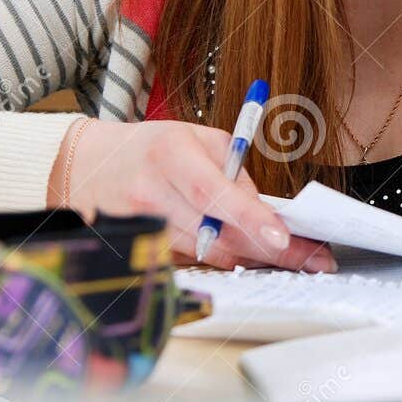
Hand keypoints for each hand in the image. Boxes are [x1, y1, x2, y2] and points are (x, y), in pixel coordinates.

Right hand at [49, 118, 334, 272]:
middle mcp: (151, 193)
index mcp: (170, 154)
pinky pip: (191, 262)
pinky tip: (239, 251)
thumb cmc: (152, 148)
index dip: (251, 219)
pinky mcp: (136, 250)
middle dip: (269, 249)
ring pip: (209, 255)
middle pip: (217, 234)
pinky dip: (218, 258)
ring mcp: (139, 226)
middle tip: (314, 259)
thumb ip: (235, 173)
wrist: (88, 166)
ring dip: (248, 255)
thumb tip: (269, 214)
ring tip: (281, 252)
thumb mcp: (198, 140)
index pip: (214, 194)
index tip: (284, 239)